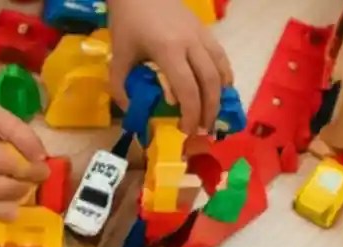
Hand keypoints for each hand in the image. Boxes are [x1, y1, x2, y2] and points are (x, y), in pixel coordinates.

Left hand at [108, 0, 233, 134]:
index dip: (191, 113)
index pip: (187, 89)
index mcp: (168, 50)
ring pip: (220, 68)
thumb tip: (132, 112)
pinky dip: (224, 74)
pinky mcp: (205, 29)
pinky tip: (220, 88)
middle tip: (203, 129)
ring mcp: (201, 35)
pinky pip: (220, 55)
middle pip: (210, 82)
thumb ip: (121, 86)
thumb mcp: (118, 56)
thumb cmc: (128, 21)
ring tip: (213, 113)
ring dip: (220, 94)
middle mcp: (191, 43)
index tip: (187, 130)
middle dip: (209, 109)